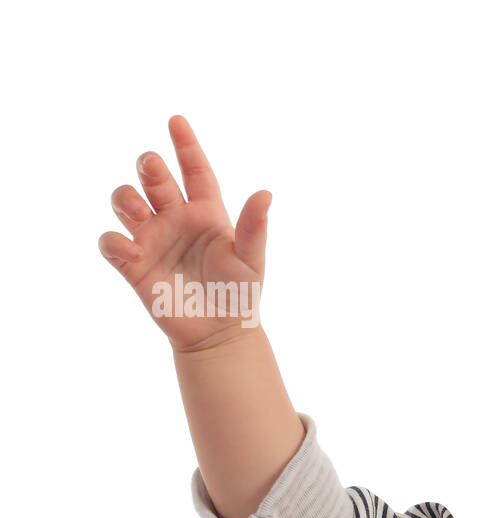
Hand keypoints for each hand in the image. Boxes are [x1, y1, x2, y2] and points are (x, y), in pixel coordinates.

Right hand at [99, 115, 271, 351]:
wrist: (220, 333)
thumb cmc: (240, 292)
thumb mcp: (251, 259)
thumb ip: (254, 227)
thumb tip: (265, 193)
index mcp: (206, 212)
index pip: (194, 170)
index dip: (185, 145)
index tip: (176, 120)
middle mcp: (175, 218)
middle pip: (153, 177)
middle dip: (148, 166)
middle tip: (152, 170)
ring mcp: (152, 239)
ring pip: (124, 200)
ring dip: (126, 198)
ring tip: (140, 212)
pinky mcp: (133, 265)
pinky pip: (111, 242)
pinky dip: (115, 241)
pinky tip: (133, 251)